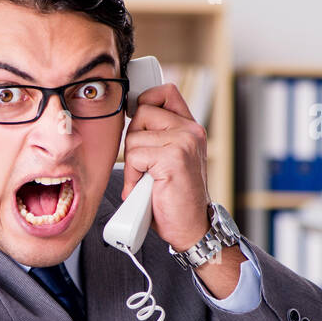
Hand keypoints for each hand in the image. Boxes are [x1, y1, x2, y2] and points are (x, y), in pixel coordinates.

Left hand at [121, 82, 211, 251]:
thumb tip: (130, 115)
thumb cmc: (174, 197)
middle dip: (133, 140)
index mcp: (190, 128)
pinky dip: (133, 175)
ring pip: (134, 136)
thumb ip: (158, 136)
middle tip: (143, 165)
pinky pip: (134, 156)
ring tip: (145, 180)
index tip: (138, 125)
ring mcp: (184, 142)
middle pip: (141, 112)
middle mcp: (191, 131)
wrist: (191, 227)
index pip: (164, 92)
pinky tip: (144, 187)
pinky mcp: (173, 158)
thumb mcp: (170, 158)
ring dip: (132, 163)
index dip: (144, 102)